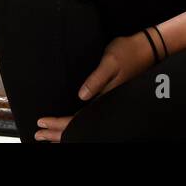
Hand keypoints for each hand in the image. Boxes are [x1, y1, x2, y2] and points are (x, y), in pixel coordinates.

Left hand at [34, 33, 158, 141]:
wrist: (147, 49)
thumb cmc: (127, 51)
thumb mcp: (110, 62)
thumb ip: (97, 79)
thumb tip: (81, 96)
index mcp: (105, 99)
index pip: (78, 119)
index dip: (59, 125)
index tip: (42, 123)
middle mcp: (106, 105)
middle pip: (80, 127)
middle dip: (58, 133)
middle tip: (38, 135)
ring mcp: (108, 103)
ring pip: (84, 124)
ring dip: (66, 131)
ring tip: (49, 136)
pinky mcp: (110, 98)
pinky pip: (89, 117)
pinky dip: (77, 123)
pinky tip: (71, 123)